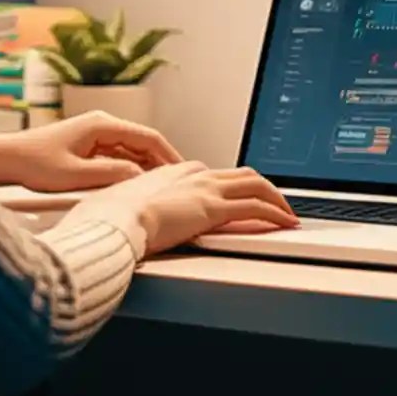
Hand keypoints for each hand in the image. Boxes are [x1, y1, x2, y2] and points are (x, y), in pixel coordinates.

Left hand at [0, 111, 184, 192]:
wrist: (5, 158)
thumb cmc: (34, 165)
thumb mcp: (76, 175)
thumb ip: (112, 174)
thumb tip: (142, 176)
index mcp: (102, 125)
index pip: (148, 137)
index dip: (169, 155)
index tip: (184, 172)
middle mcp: (102, 124)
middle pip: (143, 141)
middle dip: (162, 161)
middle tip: (179, 183)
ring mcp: (95, 133)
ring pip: (131, 149)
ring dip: (147, 166)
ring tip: (162, 186)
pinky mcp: (88, 144)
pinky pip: (118, 154)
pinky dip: (131, 167)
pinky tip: (137, 184)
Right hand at [80, 162, 298, 254]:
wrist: (113, 222)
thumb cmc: (109, 220)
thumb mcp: (118, 208)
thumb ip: (130, 211)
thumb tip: (124, 223)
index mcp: (170, 172)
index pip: (211, 173)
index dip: (229, 184)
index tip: (236, 195)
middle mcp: (192, 175)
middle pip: (239, 174)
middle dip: (261, 187)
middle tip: (274, 201)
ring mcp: (206, 189)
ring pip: (256, 185)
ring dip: (276, 198)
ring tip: (287, 213)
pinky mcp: (215, 209)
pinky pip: (257, 208)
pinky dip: (276, 214)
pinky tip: (285, 223)